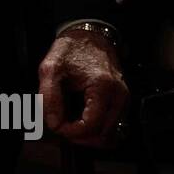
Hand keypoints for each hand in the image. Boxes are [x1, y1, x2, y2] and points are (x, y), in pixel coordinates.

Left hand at [38, 28, 128, 147]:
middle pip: (103, 135)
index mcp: (102, 88)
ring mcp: (124, 99)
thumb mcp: (50, 69)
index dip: (70, 132)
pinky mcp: (123, 100)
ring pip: (110, 133)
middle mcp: (119, 96)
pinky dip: (97, 129)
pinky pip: (112, 125)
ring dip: (89, 135)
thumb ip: (49, 98)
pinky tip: (82, 121)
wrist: (91, 37)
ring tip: (71, 124)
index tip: (56, 123)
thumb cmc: (71, 50)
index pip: (90, 126)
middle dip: (79, 136)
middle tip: (62, 126)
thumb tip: (54, 124)